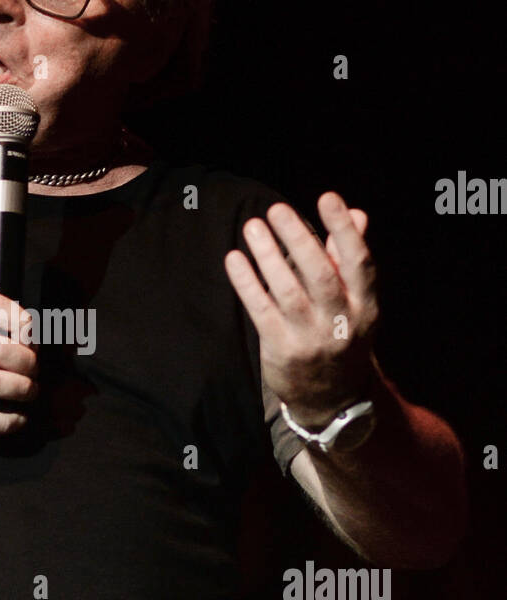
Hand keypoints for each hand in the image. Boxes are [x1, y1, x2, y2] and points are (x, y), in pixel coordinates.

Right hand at [0, 292, 38, 432]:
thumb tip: (17, 326)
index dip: (22, 321)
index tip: (28, 336)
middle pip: (6, 350)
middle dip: (29, 362)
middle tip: (31, 368)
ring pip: (0, 384)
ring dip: (24, 389)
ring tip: (28, 391)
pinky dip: (8, 421)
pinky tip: (17, 418)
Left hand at [223, 193, 378, 426]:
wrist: (332, 401)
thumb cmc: (341, 338)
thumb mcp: (356, 304)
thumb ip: (350, 259)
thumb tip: (357, 213)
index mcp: (365, 306)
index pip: (358, 262)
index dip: (344, 230)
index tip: (328, 198)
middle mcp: (341, 323)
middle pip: (320, 275)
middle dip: (298, 239)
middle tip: (276, 209)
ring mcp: (311, 339)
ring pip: (288, 292)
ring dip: (268, 256)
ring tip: (253, 227)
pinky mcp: (282, 351)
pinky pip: (261, 311)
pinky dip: (247, 284)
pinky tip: (234, 259)